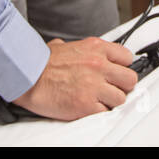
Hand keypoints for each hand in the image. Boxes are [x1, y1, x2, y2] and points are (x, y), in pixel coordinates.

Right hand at [11, 36, 137, 120]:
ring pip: (121, 98)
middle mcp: (99, 65)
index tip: (118, 73)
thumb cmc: (42, 63)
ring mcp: (95, 85)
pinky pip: (105, 112)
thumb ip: (80, 49)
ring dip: (111, 102)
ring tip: (98, 100)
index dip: (122, 68)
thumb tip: (79, 51)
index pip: (127, 57)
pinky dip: (98, 113)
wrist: (28, 77)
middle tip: (112, 89)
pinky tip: (89, 108)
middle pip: (130, 79)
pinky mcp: (87, 104)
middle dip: (122, 86)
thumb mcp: (65, 45)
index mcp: (96, 48)